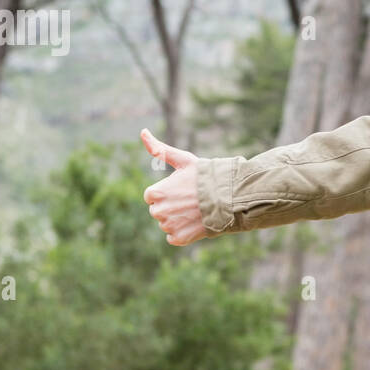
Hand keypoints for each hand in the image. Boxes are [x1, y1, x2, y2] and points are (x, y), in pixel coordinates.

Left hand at [141, 128, 207, 245]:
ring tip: (195, 210)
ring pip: (166, 224)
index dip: (167, 192)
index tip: (181, 190)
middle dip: (170, 206)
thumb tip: (142, 131)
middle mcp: (158, 211)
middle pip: (158, 211)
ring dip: (177, 219)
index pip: (151, 196)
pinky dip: (182, 232)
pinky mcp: (179, 238)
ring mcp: (168, 226)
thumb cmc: (205, 177)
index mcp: (156, 192)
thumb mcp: (183, 159)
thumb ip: (159, 149)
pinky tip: (195, 223)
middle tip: (190, 200)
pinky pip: (173, 237)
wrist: (227, 198)